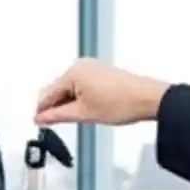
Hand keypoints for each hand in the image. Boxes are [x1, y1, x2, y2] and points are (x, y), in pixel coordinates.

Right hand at [35, 57, 169, 126]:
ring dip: (68, 103)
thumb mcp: (83, 114)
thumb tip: (41, 118)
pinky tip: (85, 109)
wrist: (150, 99)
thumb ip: (56, 116)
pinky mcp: (101, 73)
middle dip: (54, 106)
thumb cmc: (122, 103)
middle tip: (54, 124)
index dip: (42, 111)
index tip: (39, 123)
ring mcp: (92, 68)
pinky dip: (79, 98)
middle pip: (57, 89)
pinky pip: (81, 85)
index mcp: (73, 73)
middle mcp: (81, 66)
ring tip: (76, 118)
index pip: (48, 94)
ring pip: (69, 88)